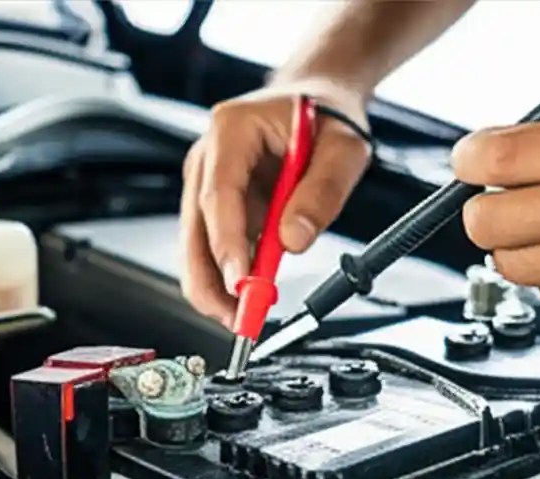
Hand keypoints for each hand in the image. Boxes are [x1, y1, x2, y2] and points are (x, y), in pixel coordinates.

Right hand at [179, 80, 372, 324]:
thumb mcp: (343, 149)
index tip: (240, 281)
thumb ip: (322, 192)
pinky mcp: (217, 204)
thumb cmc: (326, 117)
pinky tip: (243, 298)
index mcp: (232, 130)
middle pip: (195, 226)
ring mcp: (208, 180)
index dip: (226, 243)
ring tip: (242, 317)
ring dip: (215, 283)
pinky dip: (227, 274)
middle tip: (235, 317)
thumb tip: (294, 240)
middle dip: (211, 278)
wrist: (319, 100)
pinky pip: (214, 245)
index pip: (219, 194)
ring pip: (197, 243)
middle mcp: (209, 155)